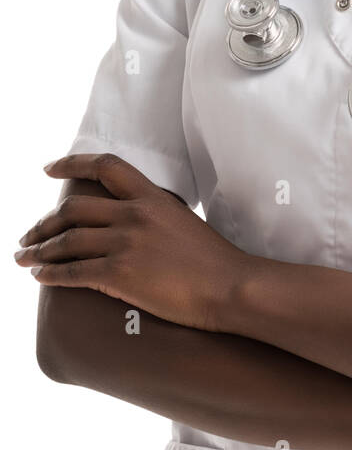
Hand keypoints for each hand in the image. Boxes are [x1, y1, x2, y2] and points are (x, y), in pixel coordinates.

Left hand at [15, 153, 251, 331]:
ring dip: (38, 250)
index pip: (105, 166)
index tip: (49, 169)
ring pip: (67, 241)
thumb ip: (153, 215)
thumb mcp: (182, 221)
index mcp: (151, 197)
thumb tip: (131, 223)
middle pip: (74, 208)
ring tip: (24, 257)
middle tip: (29, 234)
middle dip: (44, 222)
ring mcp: (126, 244)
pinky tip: (40, 276)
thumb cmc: (213, 260)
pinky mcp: (119, 275)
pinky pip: (72, 272)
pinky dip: (50, 274)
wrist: (228, 286)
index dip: (71, 163)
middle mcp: (134, 214)